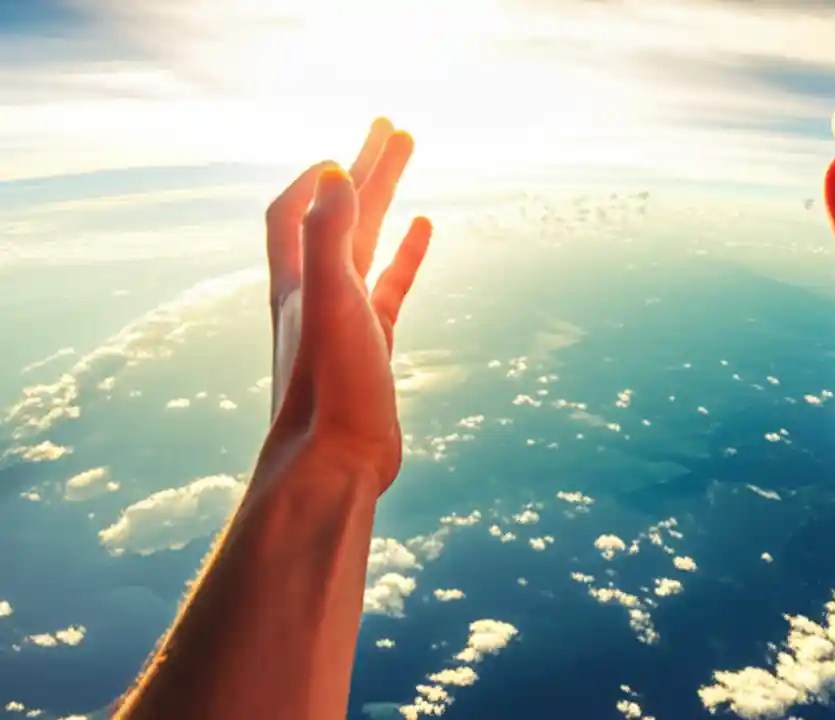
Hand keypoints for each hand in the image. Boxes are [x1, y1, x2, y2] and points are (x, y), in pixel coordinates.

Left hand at [265, 118, 414, 417]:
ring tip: (406, 162)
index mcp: (299, 281)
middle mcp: (316, 294)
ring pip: (367, 246)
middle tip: (393, 129)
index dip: (317, 176)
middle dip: (364, 170)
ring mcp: (347, 319)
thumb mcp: (330, 302)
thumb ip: (327, 235)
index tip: (351, 146)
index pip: (296, 209)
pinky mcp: (374, 346)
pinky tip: (424, 229)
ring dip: (385, 202)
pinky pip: (391, 287)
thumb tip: (335, 171)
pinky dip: (407, 254)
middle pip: (339, 216)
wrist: (334, 464)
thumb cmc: (329, 388)